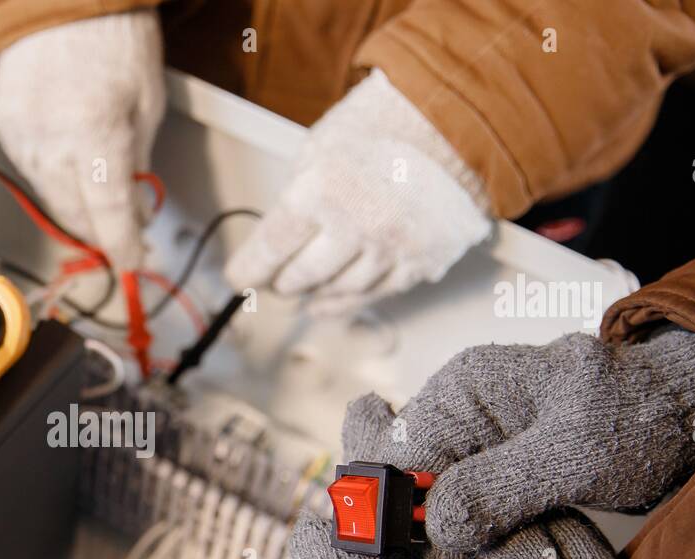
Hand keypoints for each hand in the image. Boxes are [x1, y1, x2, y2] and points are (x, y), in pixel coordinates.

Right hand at [0, 11, 164, 272]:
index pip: (109, 216)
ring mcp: (23, 135)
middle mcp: (53, 143)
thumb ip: (136, 159)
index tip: (134, 262)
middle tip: (122, 237)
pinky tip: (70, 170)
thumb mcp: (147, 103)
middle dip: (100, 233)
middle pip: (75, 215)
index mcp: (96, 137)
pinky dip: (52, 178)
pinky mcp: (5, 125)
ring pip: (49, 197)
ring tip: (98, 204)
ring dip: (75, 208)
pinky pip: (30, 169)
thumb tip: (131, 200)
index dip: (123, 247)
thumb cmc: (114, 37)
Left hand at [225, 69, 490, 317]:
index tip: (239, 278)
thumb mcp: (319, 150)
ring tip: (300, 289)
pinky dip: (346, 301)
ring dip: (313, 292)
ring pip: (337, 291)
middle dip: (281, 280)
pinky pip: (374, 295)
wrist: (455, 122)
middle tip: (272, 280)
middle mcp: (357, 225)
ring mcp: (392, 248)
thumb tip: (274, 243)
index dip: (248, 270)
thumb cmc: (382, 127)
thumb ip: (295, 199)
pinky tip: (328, 301)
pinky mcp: (421, 262)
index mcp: (321, 191)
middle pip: (300, 277)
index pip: (270, 250)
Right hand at [345, 328, 694, 558]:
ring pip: (476, 535)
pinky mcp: (514, 492)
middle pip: (435, 509)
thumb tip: (434, 526)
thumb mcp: (573, 451)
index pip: (395, 464)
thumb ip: (499, 486)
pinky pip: (510, 539)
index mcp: (460, 396)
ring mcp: (488, 463)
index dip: (413, 517)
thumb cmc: (642, 413)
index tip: (458, 552)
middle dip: (495, 551)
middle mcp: (462, 429)